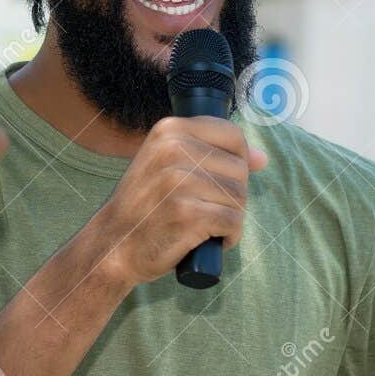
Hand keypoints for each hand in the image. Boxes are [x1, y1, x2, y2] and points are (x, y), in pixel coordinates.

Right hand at [88, 115, 267, 287]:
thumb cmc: (145, 207)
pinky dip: (228, 237)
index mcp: (169, 130)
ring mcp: (179, 181)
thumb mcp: (168, 166)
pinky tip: (208, 240)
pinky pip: (233, 222)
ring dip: (229, 217)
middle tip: (205, 209)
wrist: (112, 245)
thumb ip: (212, 155)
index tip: (218, 182)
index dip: (238, 162)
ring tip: (204, 225)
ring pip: (239, 197)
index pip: (233, 135)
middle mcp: (173, 149)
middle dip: (232, 195)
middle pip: (240, 169)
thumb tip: (262, 159)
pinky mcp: (187, 214)